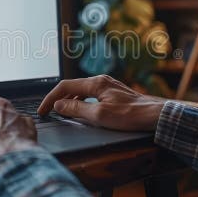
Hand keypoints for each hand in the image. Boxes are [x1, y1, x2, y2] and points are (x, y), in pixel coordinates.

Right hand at [38, 75, 164, 131]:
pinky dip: (80, 101)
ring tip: (60, 112)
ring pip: (81, 90)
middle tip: (47, 111)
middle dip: (57, 98)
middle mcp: (101, 81)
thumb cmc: (130, 115)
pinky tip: (80, 110)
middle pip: (71, 87)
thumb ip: (77, 109)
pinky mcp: (113, 93)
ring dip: (68, 100)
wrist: (154, 114)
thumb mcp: (99, 115)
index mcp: (95, 83)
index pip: (64, 86)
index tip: (42, 110)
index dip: (50, 99)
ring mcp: (108, 86)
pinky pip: (90, 94)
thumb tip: (59, 105)